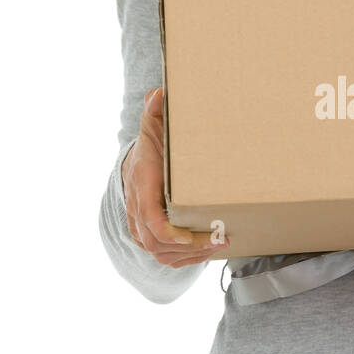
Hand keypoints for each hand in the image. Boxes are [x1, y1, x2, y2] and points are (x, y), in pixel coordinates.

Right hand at [121, 88, 229, 264]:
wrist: (133, 167)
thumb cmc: (150, 148)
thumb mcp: (153, 127)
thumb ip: (155, 112)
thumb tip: (159, 93)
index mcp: (142, 185)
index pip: (150, 218)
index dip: (170, 232)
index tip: (192, 236)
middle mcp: (137, 210)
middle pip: (156, 243)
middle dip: (189, 247)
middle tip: (219, 241)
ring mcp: (139, 226)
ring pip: (159, 254)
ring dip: (190, 256)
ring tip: (217, 247)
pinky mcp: (146, 237)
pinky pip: (162, 257)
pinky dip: (183, 260)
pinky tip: (204, 253)